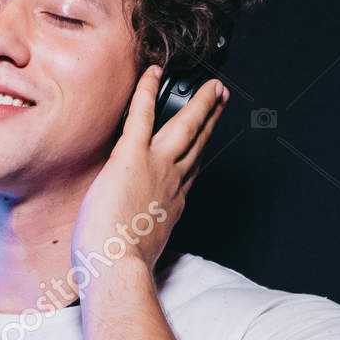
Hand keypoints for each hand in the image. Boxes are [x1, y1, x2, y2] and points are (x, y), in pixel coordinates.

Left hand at [71, 66, 228, 294]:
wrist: (118, 267)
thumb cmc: (120, 266)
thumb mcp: (139, 248)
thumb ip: (140, 232)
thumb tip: (127, 236)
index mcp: (172, 204)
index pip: (189, 172)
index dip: (199, 152)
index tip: (205, 142)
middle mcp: (171, 182)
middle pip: (198, 144)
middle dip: (211, 119)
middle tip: (222, 99)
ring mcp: (155, 166)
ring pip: (184, 126)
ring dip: (199, 102)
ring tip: (210, 86)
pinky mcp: (132, 156)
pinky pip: (142, 114)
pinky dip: (147, 90)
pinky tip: (152, 72)